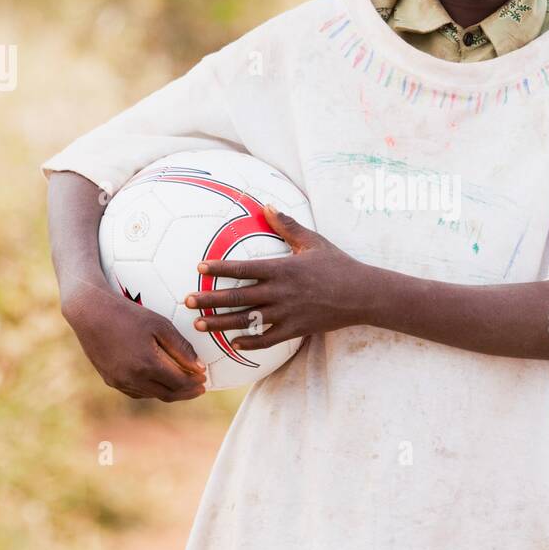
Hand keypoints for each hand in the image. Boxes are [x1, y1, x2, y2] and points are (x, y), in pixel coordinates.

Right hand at [63, 279, 206, 400]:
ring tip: (183, 384)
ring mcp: (119, 381)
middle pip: (167, 394)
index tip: (205, 378)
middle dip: (186, 392)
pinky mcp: (110, 380)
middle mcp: (132, 378)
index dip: (194, 383)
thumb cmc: (129, 314)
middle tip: (200, 387)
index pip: (179, 383)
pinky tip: (160, 382)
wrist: (90, 312)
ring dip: (170, 392)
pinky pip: (136, 391)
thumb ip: (181, 348)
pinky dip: (152, 389)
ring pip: (152, 394)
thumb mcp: (160, 325)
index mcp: (147, 364)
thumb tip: (199, 368)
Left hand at [183, 204, 366, 350]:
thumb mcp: (313, 241)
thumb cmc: (338, 264)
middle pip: (237, 297)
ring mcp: (287, 314)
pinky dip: (249, 343)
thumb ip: (287, 225)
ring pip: (246, 321)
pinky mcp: (295, 330)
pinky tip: (233, 344)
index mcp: (282, 268)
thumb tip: (267, 205)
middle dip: (209, 299)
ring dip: (220, 323)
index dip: (219, 268)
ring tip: (199, 324)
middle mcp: (281, 292)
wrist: (362, 294)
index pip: (243, 268)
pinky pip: (267, 340)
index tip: (200, 268)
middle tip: (186, 300)